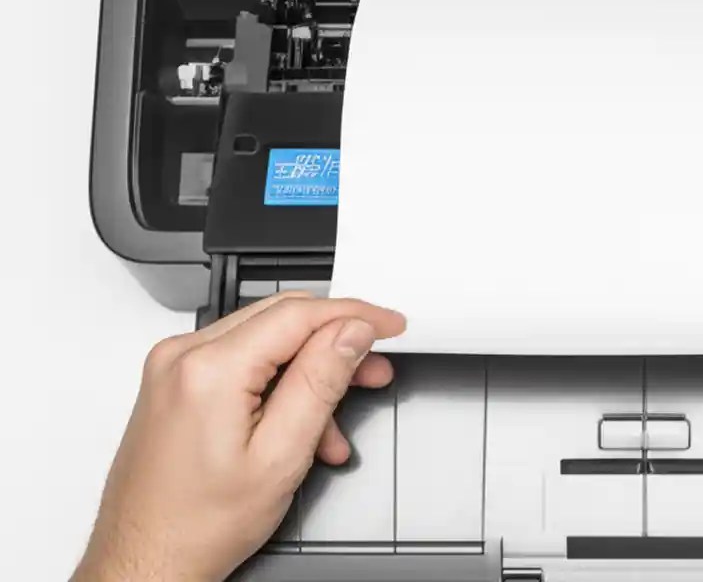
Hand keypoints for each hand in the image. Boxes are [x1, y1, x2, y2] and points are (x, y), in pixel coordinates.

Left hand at [73, 293, 405, 581]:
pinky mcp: (174, 382)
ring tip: (336, 421)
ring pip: (265, 342)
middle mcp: (183, 356)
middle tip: (374, 368)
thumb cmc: (197, 526)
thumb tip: (351, 333)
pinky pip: (241, 362)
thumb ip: (320, 383)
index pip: (299, 314)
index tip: (389, 324)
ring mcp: (173, 368)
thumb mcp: (280, 457)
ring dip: (309, 372)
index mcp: (209, 369)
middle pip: (282, 319)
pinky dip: (278, 384)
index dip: (354, 314)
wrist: (145, 560)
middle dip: (336, 342)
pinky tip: (301, 426)